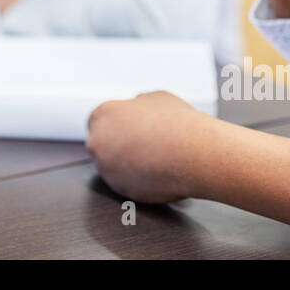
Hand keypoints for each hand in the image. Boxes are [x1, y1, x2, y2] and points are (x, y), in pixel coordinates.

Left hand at [86, 91, 214, 203]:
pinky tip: (157, 171)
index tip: (130, 129)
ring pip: (113, 167)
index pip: (98, 121)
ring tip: (155, 157)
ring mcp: (107, 169)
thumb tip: (138, 107)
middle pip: (102, 145)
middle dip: (118, 145)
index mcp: (101, 115)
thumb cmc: (176, 123)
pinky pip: (128, 184)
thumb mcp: (155, 98)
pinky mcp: (121, 191)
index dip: (116, 125)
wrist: (192, 153)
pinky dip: (139, 180)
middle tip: (142, 144)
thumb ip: (138, 104)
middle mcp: (97, 142)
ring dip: (128, 164)